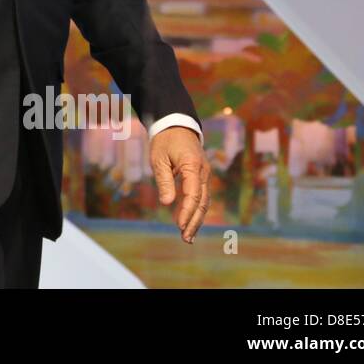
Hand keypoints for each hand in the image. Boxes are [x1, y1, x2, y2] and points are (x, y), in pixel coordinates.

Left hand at [149, 126, 209, 242]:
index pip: (193, 194)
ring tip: (188, 237)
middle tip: (186, 239)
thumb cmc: (165, 141)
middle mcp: (203, 172)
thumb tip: (167, 203)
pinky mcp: (201, 176)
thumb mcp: (159, 158)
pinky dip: (197, 210)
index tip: (179, 225)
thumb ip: (164, 180)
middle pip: (202, 201)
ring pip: (204, 201)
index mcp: (193, 166)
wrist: (176, 125)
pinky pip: (201, 196)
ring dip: (197, 219)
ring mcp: (204, 174)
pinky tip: (190, 223)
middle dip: (194, 221)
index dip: (187, 211)